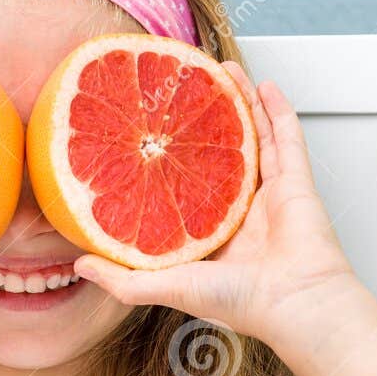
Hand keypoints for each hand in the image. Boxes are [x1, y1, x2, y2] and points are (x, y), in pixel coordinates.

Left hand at [71, 63, 373, 349]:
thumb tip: (80, 266)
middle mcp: (241, 214)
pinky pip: (287, 137)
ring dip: (237, 103)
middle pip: (218, 156)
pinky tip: (262, 85)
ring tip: (217, 73)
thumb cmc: (239, 301)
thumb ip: (121, 279)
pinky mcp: (296, 182)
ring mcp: (271, 195)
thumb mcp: (163, 288)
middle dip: (201, 124)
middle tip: (180, 94)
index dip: (167, 164)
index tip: (146, 137)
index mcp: (213, 237)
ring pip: (252, 138)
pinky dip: (277, 110)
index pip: (185, 191)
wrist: (293, 302)